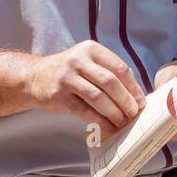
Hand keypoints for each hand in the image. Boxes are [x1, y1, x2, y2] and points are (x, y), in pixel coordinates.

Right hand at [24, 40, 145, 135]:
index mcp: (91, 49)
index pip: (119, 68)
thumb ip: (108, 72)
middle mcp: (79, 60)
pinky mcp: (60, 95)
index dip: (133, 86)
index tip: (140, 101)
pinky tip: (107, 127)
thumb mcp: (87, 61)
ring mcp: (67, 77)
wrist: (35, 77)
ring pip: (98, 97)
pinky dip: (99, 121)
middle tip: (133, 113)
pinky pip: (84, 110)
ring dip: (114, 112)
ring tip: (122, 122)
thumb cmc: (69, 72)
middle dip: (125, 100)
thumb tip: (135, 95)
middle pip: (110, 82)